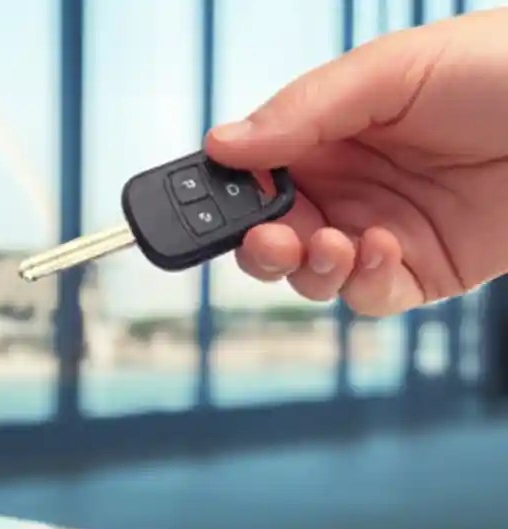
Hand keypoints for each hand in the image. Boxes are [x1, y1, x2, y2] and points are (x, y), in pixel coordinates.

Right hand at [206, 8, 507, 315]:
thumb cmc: (500, 67)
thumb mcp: (389, 71)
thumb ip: (303, 111)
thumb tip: (222, 144)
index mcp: (326, 134)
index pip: (253, 173)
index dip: (227, 194)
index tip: (213, 202)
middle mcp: (347, 186)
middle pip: (270, 237)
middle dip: (258, 246)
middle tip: (268, 239)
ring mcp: (382, 231)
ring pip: (311, 276)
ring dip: (308, 268)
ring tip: (334, 244)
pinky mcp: (424, 272)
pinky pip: (371, 298)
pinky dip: (363, 283)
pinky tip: (380, 247)